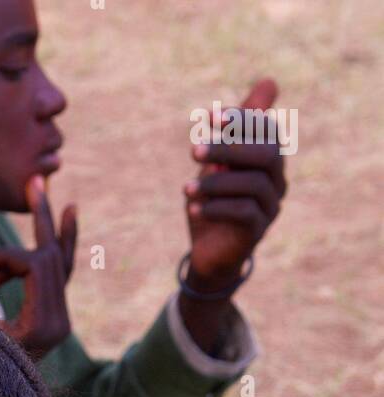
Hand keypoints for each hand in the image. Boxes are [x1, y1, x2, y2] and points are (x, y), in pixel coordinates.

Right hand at [0, 177, 76, 360]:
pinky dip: (60, 246)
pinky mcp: (53, 318)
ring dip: (45, 229)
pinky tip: (68, 214)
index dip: (3, 257)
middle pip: (53, 257)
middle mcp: (59, 323)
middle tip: (34, 179)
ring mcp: (60, 321)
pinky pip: (61, 274)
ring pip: (60, 262)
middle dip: (38, 221)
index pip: (34, 266)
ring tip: (39, 188)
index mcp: (43, 327)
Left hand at [185, 78, 286, 284]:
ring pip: (254, 184)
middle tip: (193, 150)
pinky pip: (244, 213)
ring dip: (216, 182)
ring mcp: (271, 207)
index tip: (208, 117)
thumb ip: (237, 126)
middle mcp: (277, 180)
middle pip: (266, 154)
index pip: (266, 129)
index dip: (240, 119)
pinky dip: (216, 207)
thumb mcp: (219, 159)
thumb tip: (271, 81)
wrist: (210, 250)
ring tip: (186, 188)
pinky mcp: (258, 232)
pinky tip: (193, 208)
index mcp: (269, 156)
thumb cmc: (215, 197)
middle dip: (229, 147)